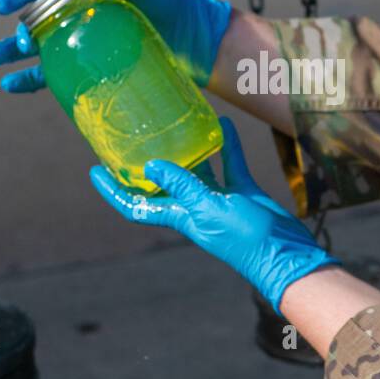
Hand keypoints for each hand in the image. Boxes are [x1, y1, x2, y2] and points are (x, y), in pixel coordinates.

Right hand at [0, 0, 231, 91]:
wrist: (196, 41)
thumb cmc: (173, 3)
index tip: (1, 7)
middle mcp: (82, 15)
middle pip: (38, 20)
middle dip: (17, 31)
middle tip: (14, 46)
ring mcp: (87, 42)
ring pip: (41, 48)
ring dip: (15, 55)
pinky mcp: (94, 67)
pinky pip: (56, 74)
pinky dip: (33, 80)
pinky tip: (13, 86)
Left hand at [90, 117, 339, 312]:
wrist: (285, 253)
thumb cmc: (246, 238)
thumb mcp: (210, 209)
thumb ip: (184, 186)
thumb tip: (150, 166)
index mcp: (181, 216)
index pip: (136, 205)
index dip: (113, 191)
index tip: (94, 171)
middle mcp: (194, 208)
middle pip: (161, 185)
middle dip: (144, 165)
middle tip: (131, 136)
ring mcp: (218, 200)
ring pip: (195, 171)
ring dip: (186, 150)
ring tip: (174, 124)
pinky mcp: (242, 193)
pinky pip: (230, 164)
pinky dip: (226, 146)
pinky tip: (223, 124)